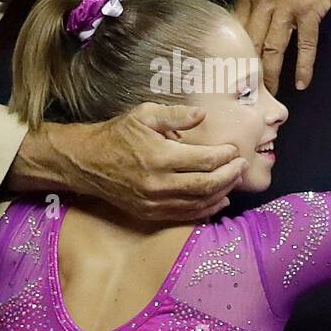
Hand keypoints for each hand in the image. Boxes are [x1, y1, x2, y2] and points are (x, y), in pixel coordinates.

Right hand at [60, 103, 248, 221]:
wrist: (87, 162)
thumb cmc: (117, 134)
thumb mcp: (144, 115)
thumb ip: (175, 115)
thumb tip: (202, 115)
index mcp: (159, 156)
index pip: (204, 160)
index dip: (225, 156)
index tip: (235, 149)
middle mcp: (158, 183)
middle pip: (206, 185)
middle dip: (230, 175)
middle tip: (243, 165)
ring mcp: (154, 202)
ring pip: (198, 202)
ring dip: (222, 192)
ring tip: (234, 180)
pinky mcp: (149, 212)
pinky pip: (185, 215)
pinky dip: (206, 209)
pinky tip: (219, 200)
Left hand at [233, 0, 330, 94]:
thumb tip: (240, 25)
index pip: (235, 27)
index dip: (231, 52)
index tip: (228, 71)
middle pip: (251, 42)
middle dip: (247, 70)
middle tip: (244, 90)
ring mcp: (288, 6)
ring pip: (274, 48)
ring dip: (271, 75)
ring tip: (269, 92)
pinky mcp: (310, 11)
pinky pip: (305, 45)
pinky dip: (303, 66)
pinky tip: (300, 83)